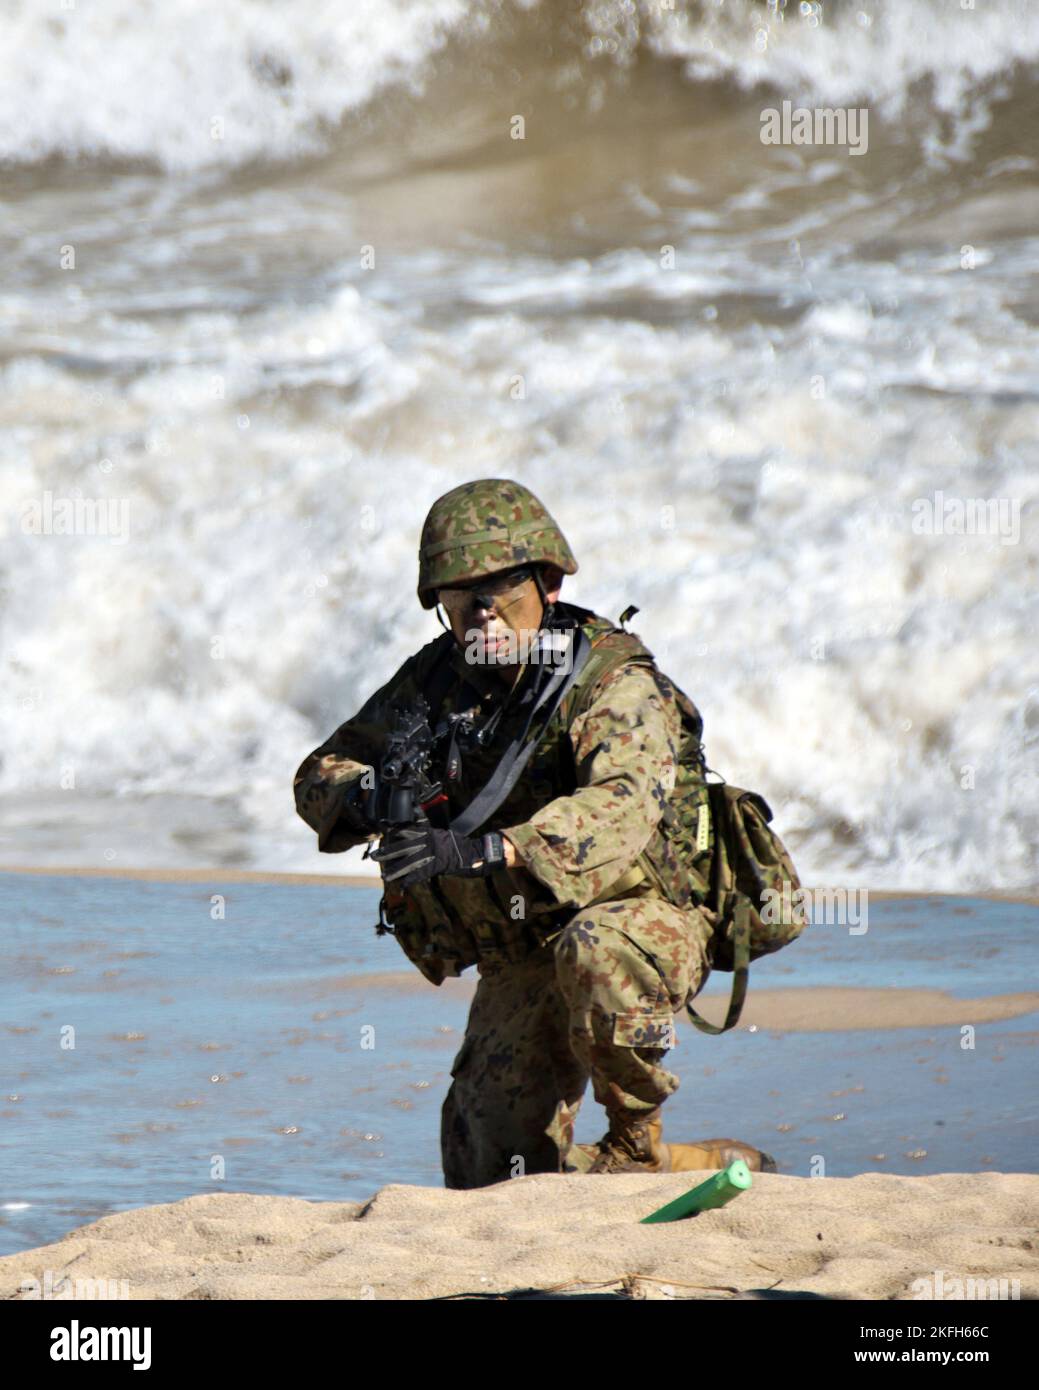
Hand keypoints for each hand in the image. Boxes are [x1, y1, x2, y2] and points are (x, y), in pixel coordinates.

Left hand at [370, 824, 505, 889]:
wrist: (475, 852)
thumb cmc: (458, 845)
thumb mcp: (441, 834)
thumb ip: (427, 833)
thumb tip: (415, 831)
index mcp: (428, 832)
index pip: (407, 829)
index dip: (393, 831)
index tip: (382, 831)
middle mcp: (427, 841)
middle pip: (402, 846)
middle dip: (388, 852)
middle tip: (373, 856)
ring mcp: (431, 854)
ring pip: (408, 862)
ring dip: (395, 870)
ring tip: (384, 876)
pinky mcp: (435, 866)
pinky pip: (419, 875)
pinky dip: (410, 881)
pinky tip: (401, 887)